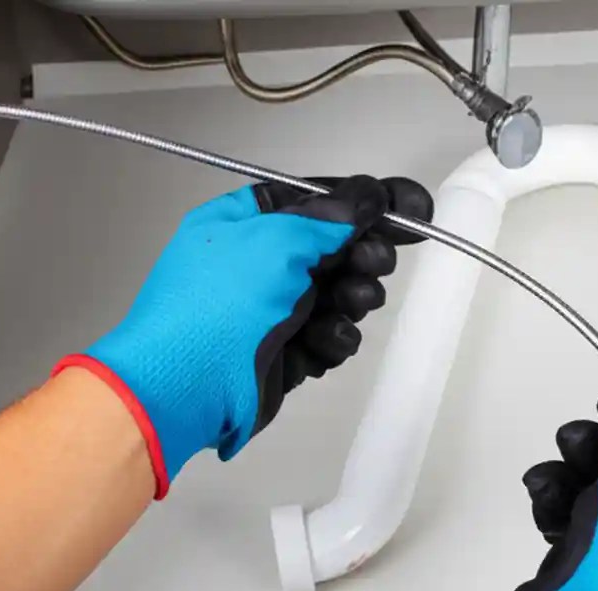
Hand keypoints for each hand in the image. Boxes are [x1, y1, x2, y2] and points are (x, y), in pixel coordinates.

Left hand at [55, 175, 432, 497]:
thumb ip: (332, 216)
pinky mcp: (284, 351)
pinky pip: (329, 336)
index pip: (319, 201)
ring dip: (351, 300)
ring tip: (344, 308)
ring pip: (340, 295)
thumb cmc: (219, 305)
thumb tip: (371, 195)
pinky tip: (320, 345)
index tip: (414, 207)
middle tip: (371, 267)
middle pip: (337, 249)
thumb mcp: (277, 241)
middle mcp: (259, 262)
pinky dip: (332, 340)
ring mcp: (271, 309)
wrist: (183, 389)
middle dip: (362, 258)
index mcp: (245, 222)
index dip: (368, 203)